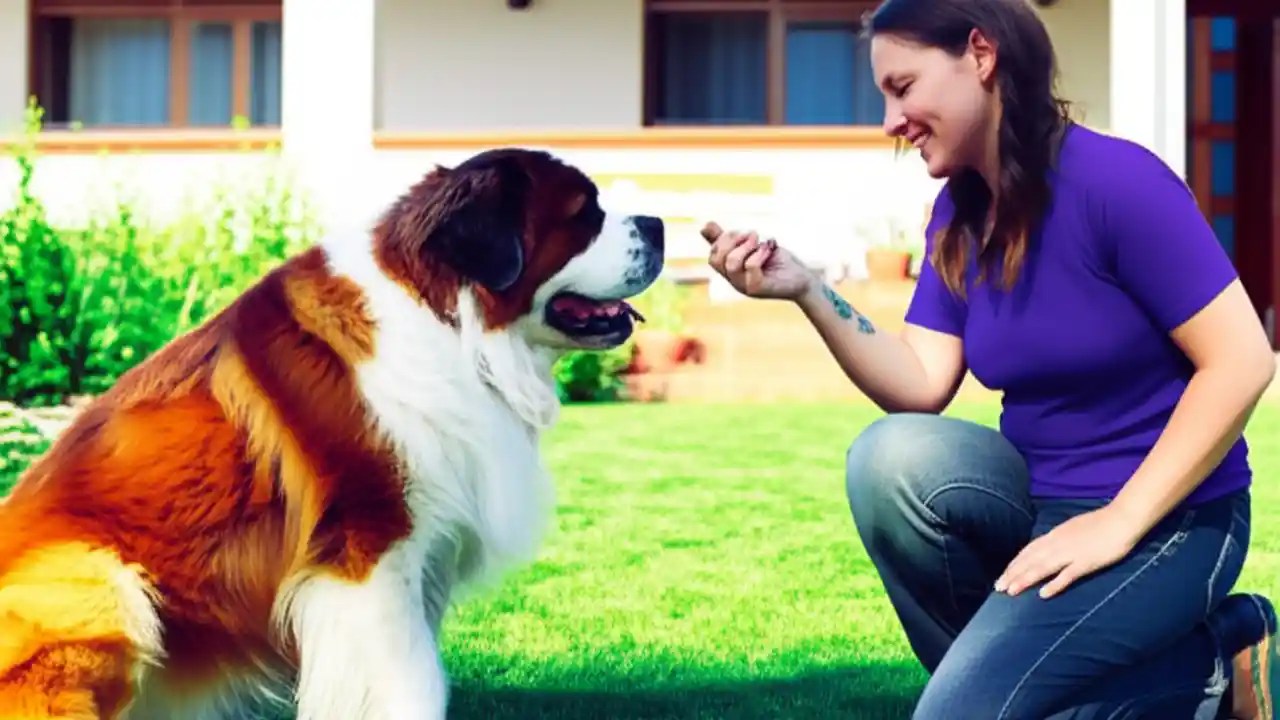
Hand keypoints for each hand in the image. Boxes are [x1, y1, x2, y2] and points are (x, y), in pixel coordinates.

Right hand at [701, 222, 815, 300]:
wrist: (803, 279)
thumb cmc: (778, 262)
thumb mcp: (752, 245)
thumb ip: (731, 239)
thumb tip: (705, 226)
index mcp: (731, 271)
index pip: (713, 256)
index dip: (723, 239)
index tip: (742, 232)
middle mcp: (735, 281)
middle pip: (716, 259)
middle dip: (732, 240)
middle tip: (753, 234)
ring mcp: (745, 286)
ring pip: (731, 264)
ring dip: (746, 245)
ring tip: (761, 241)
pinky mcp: (758, 289)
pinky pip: (750, 267)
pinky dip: (760, 253)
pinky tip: (770, 248)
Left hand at [994, 505, 1142, 598]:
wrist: (1122, 519)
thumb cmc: (1100, 523)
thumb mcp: (1073, 527)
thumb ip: (1059, 538)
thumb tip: (1047, 546)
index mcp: (1055, 535)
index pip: (1029, 550)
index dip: (1015, 563)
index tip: (1003, 574)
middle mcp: (1058, 544)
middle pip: (1030, 560)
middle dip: (1013, 574)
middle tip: (998, 587)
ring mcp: (1071, 553)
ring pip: (1042, 568)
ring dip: (1025, 579)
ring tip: (1011, 591)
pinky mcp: (1086, 562)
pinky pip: (1067, 575)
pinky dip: (1054, 585)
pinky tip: (1043, 595)